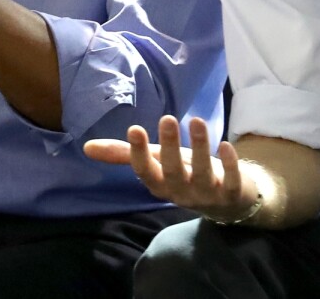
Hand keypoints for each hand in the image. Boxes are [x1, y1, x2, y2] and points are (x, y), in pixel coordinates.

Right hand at [84, 115, 258, 220]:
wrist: (227, 201)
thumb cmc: (185, 175)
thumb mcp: (156, 163)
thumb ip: (125, 155)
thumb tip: (87, 147)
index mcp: (160, 184)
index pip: (145, 172)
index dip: (138, 154)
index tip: (134, 129)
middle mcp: (181, 192)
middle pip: (172, 173)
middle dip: (169, 148)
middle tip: (166, 118)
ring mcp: (207, 195)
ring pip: (202, 174)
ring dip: (199, 148)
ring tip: (196, 120)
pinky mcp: (232, 194)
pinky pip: (231, 182)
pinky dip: (230, 165)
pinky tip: (225, 144)